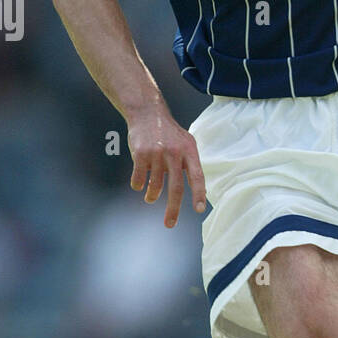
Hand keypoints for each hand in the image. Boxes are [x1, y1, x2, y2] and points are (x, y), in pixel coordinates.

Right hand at [127, 103, 206, 227]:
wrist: (147, 113)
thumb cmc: (169, 133)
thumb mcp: (186, 143)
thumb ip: (191, 164)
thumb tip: (200, 192)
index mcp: (189, 151)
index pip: (197, 176)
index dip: (199, 193)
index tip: (199, 209)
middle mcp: (175, 153)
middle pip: (175, 187)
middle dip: (172, 209)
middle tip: (169, 224)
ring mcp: (157, 153)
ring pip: (155, 186)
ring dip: (152, 196)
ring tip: (151, 199)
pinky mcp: (140, 154)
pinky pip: (138, 179)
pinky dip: (137, 186)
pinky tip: (138, 185)